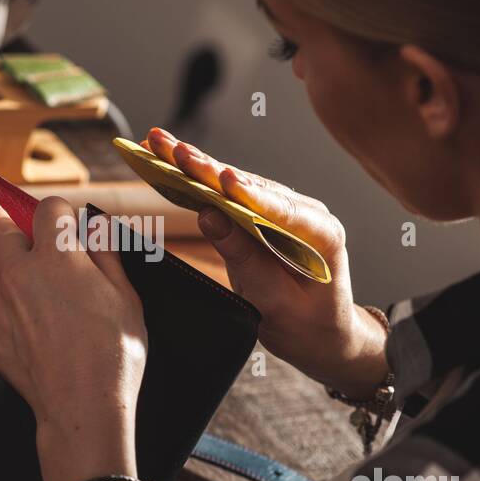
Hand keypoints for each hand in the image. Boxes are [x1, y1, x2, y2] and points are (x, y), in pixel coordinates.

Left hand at [0, 198, 148, 480]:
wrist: (84, 404)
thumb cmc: (114, 354)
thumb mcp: (128, 299)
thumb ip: (108, 258)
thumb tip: (98, 229)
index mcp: (60, 258)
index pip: (52, 212)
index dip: (60, 210)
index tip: (67, 218)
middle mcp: (24, 274)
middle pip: (4, 232)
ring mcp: (3, 307)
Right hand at [144, 127, 388, 397]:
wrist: (319, 335)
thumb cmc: (308, 325)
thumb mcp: (278, 303)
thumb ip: (247, 261)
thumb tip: (209, 217)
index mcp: (321, 232)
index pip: (282, 210)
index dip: (250, 194)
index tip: (226, 179)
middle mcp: (301, 211)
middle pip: (250, 186)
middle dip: (209, 168)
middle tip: (174, 150)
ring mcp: (278, 209)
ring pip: (232, 183)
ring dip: (194, 165)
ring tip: (158, 145)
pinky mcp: (256, 213)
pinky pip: (223, 195)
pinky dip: (193, 180)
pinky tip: (165, 160)